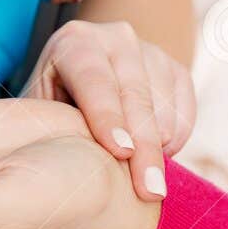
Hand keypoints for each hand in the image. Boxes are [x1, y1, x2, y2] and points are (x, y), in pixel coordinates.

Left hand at [25, 19, 195, 201]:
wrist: (82, 77)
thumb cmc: (54, 104)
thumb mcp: (42, 111)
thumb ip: (53, 130)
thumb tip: (65, 177)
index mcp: (75, 42)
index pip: (94, 79)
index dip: (107, 116)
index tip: (121, 152)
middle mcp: (116, 38)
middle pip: (135, 95)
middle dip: (144, 147)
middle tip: (149, 190)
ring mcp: (150, 51)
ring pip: (164, 103)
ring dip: (160, 146)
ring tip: (146, 181)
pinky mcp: (175, 69)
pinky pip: (185, 109)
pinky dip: (177, 138)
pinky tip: (159, 156)